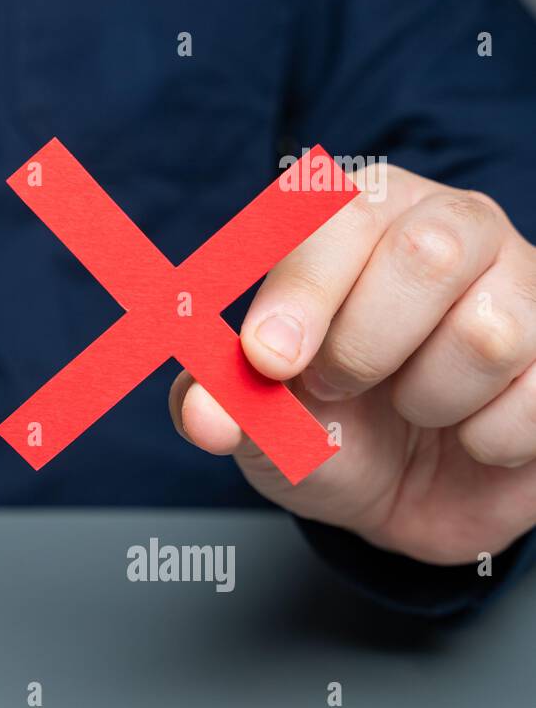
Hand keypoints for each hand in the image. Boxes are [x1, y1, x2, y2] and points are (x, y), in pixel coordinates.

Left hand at [169, 165, 535, 564]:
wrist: (400, 493)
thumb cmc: (325, 424)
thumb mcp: (252, 415)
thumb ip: (213, 402)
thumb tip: (203, 413)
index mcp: (358, 214)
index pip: (339, 215)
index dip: (303, 293)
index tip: (270, 361)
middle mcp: (450, 226)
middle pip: (430, 253)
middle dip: (365, 346)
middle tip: (337, 384)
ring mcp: (526, 282)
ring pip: (489, 332)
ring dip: (427, 399)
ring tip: (410, 405)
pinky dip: (483, 441)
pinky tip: (467, 431)